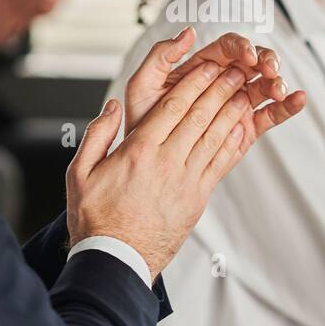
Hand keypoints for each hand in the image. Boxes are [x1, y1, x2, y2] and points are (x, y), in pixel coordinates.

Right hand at [65, 55, 303, 278]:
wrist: (116, 259)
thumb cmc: (95, 218)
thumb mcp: (80, 173)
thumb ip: (97, 135)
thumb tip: (112, 106)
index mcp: (139, 151)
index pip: (173, 107)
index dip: (194, 82)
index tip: (207, 66)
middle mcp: (166, 162)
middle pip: (200, 116)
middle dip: (220, 89)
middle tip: (235, 70)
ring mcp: (185, 181)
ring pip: (214, 137)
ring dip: (231, 111)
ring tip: (244, 92)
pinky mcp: (197, 198)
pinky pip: (220, 165)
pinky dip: (232, 144)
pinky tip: (241, 128)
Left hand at [124, 27, 305, 152]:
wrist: (150, 159)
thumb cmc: (142, 119)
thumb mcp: (143, 85)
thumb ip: (160, 56)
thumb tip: (188, 31)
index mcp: (204, 64)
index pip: (229, 47)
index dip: (243, 47)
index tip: (248, 57)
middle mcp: (225, 80)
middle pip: (254, 62)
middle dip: (266, 61)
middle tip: (269, 71)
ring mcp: (239, 102)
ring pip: (265, 85)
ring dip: (277, 82)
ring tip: (278, 89)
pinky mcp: (248, 126)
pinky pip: (271, 113)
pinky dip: (288, 106)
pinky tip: (299, 100)